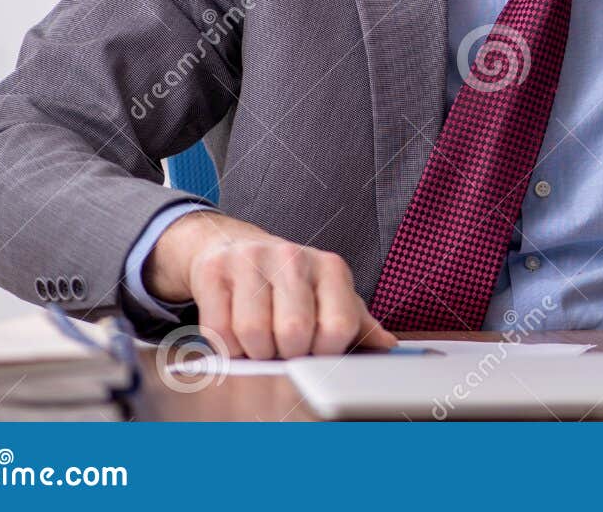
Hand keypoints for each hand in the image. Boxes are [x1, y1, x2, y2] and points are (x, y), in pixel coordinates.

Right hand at [145, 210, 396, 358]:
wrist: (235, 247)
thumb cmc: (291, 284)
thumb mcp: (330, 297)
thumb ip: (358, 324)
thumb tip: (388, 346)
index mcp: (330, 268)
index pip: (339, 327)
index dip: (325, 353)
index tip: (316, 353)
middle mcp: (293, 257)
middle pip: (295, 333)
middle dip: (288, 354)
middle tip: (284, 348)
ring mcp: (251, 260)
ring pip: (254, 334)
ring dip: (256, 352)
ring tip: (261, 340)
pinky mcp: (215, 271)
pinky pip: (220, 331)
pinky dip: (228, 346)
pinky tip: (236, 333)